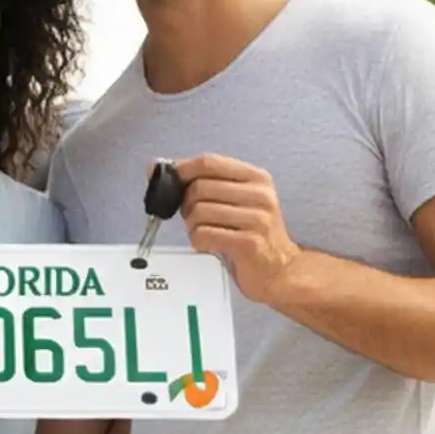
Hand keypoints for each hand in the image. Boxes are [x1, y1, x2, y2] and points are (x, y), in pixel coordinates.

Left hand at [172, 154, 298, 302]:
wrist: (280, 270)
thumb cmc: (251, 233)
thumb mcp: (234, 200)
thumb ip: (200, 180)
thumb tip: (154, 166)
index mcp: (257, 177)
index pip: (209, 162)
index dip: (183, 170)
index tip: (172, 181)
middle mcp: (260, 195)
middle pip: (200, 187)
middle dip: (187, 204)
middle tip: (195, 218)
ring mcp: (257, 219)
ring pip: (199, 211)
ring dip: (192, 226)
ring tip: (204, 232)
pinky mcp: (249, 244)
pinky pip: (204, 234)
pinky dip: (198, 241)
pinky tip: (208, 244)